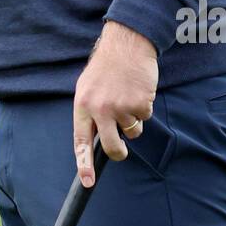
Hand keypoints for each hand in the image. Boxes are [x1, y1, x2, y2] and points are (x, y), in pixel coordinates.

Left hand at [72, 21, 158, 186]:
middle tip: (121, 150)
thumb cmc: (107, 66)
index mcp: (83, 105)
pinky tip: (137, 90)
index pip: (81, 141)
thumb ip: (90, 111)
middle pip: (111, 146)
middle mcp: (100, 109)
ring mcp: (121, 108)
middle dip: (118, 152)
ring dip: (133, 119)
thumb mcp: (88, 86)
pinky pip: (145, 117)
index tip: (87, 181)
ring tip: (127, 95)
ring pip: (132, 131)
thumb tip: (94, 136)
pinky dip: (144, 107)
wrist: (127, 43)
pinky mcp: (139, 104)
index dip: (84, 163)